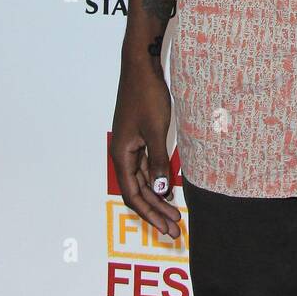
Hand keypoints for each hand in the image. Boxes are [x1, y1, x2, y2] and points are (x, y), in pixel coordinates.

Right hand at [111, 61, 182, 239]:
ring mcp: (131, 146)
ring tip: (175, 215)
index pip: (133, 195)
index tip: (166, 227)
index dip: (149, 214)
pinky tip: (170, 189)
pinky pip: (147, 166)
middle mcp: (123, 153)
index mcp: (121, 154)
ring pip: (142, 180)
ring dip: (157, 198)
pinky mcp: (140, 137)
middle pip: (137, 192)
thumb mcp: (156, 130)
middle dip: (155, 211)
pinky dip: (158, 180)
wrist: (142, 66)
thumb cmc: (147, 95)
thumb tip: (161, 191)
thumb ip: (158, 161)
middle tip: (174, 229)